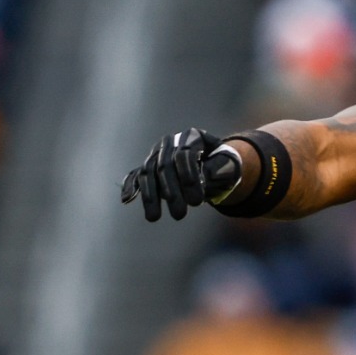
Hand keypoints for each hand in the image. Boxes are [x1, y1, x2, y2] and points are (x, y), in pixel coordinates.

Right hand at [121, 127, 242, 221]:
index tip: (196, 202)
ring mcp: (157, 153)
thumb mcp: (229, 164)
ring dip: (149, 196)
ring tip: (154, 218)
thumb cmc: (223, 164)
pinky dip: (130, 186)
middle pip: (165, 166)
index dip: (189, 178)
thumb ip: (220, 168)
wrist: (214, 163)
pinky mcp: (149, 166)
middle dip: (171, 193)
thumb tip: (205, 176)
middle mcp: (170, 143)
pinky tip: (126, 200)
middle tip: (180, 215)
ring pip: (148, 173)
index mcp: (192, 136)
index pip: (184, 155)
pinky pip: (137, 176)